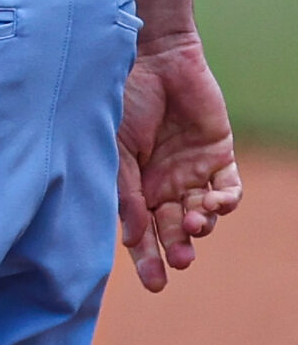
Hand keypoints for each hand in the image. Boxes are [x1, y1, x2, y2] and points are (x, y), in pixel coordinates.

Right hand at [117, 28, 240, 291]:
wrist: (154, 59)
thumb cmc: (124, 101)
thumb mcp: (116, 151)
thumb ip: (127, 194)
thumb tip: (134, 240)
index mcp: (134, 187)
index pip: (141, 232)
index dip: (147, 259)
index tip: (155, 285)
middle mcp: (164, 185)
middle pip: (172, 230)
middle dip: (177, 249)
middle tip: (180, 260)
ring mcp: (192, 172)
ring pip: (202, 215)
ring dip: (199, 226)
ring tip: (193, 224)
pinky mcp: (219, 157)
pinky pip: (228, 191)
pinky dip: (226, 203)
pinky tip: (217, 205)